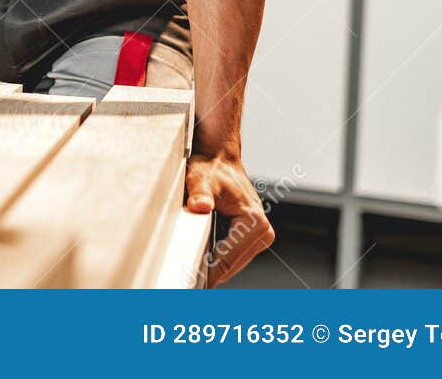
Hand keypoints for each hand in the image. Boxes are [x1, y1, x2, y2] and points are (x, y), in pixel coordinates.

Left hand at [185, 147, 273, 285]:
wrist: (219, 158)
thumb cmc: (211, 166)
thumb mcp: (199, 178)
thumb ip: (199, 193)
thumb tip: (200, 206)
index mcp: (254, 222)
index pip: (226, 261)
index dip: (203, 273)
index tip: (184, 283)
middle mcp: (262, 232)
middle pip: (228, 267)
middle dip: (205, 271)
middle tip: (179, 280)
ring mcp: (258, 237)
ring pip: (229, 265)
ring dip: (210, 265)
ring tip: (187, 268)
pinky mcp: (250, 238)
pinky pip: (229, 257)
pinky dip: (214, 257)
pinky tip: (198, 256)